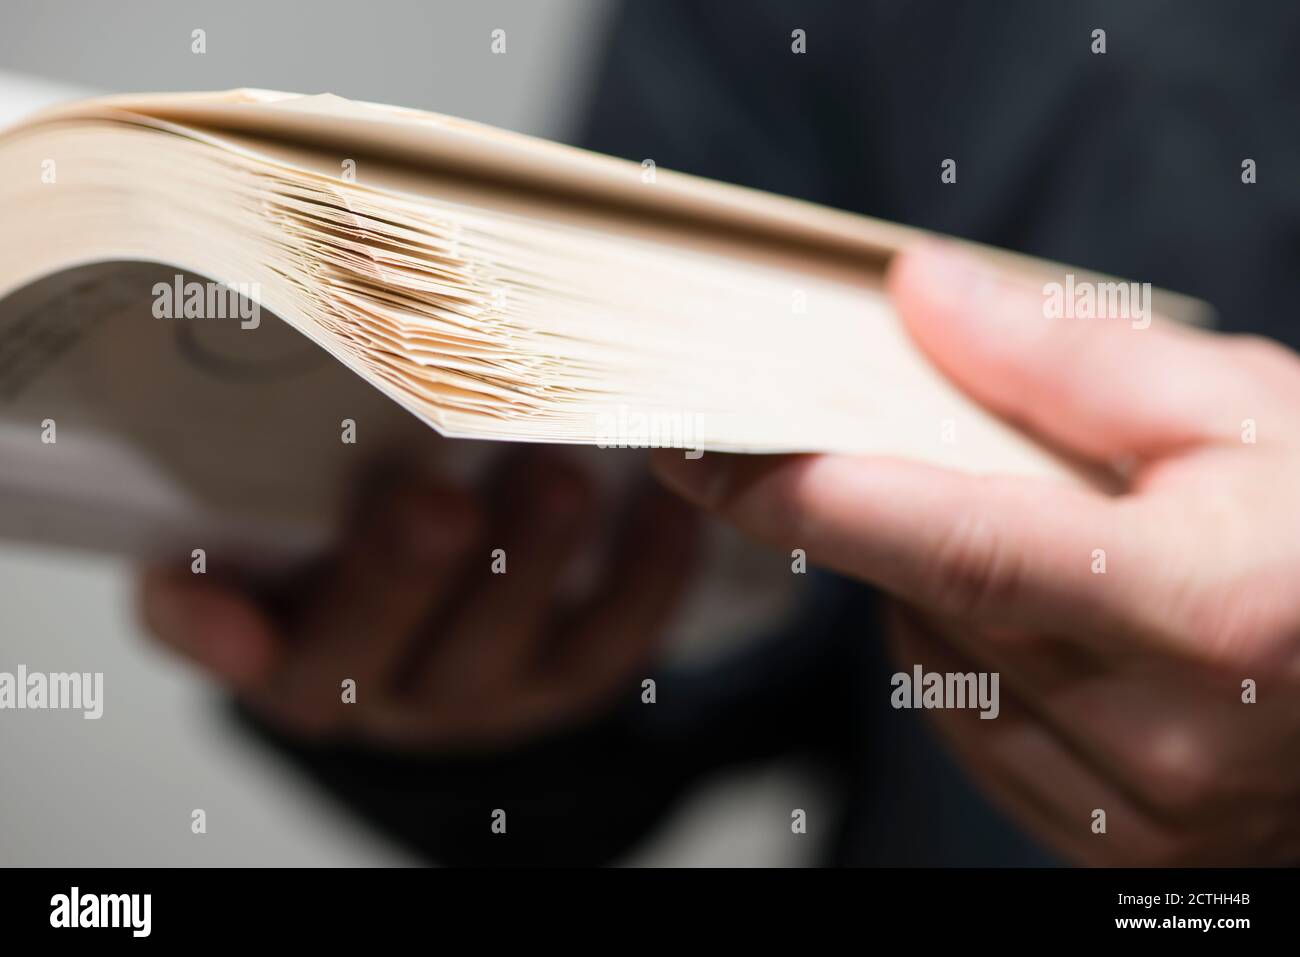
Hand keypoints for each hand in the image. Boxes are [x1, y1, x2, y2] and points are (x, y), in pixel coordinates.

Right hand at [138, 452, 697, 750]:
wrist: (450, 605)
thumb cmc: (361, 527)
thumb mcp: (299, 503)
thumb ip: (269, 462)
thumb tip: (279, 330)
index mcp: (289, 641)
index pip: (226, 647)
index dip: (219, 635)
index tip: (236, 614)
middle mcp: (379, 687)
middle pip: (372, 663)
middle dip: (403, 581)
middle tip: (439, 505)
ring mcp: (481, 697)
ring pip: (500, 661)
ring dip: (530, 571)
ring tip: (558, 481)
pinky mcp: (568, 683)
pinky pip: (608, 650)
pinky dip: (642, 583)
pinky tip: (667, 512)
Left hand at [653, 244, 1299, 864]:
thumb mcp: (1242, 411)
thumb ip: (1065, 360)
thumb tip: (920, 295)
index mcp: (1204, 609)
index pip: (946, 544)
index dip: (802, 495)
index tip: (694, 451)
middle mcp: (1167, 739)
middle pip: (931, 601)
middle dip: (894, 516)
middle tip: (926, 451)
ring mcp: (1143, 813)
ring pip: (942, 675)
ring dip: (945, 591)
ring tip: (1056, 544)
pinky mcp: (1123, 848)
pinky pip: (980, 740)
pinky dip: (976, 665)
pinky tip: (1052, 624)